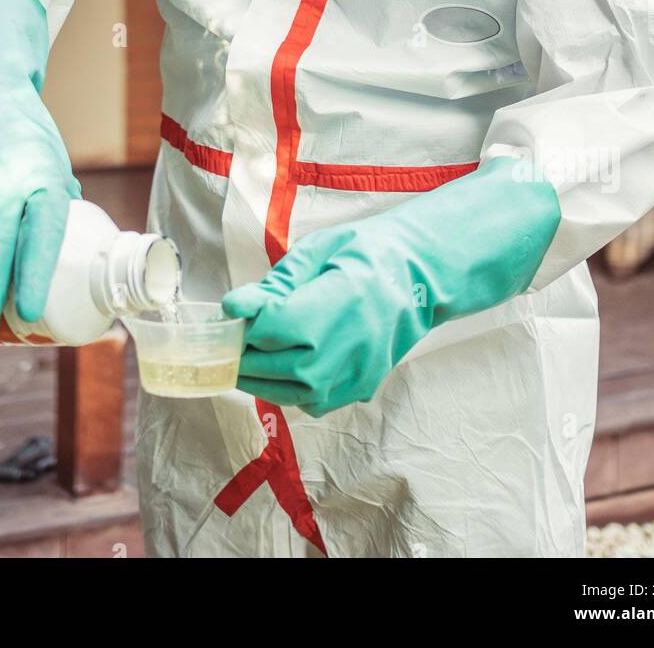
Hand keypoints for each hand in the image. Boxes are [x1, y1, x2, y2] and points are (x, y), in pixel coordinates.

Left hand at [223, 161, 559, 416]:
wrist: (420, 275)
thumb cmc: (368, 252)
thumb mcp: (320, 250)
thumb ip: (278, 283)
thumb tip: (236, 307)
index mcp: (335, 305)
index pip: (270, 329)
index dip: (243, 322)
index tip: (234, 310)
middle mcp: (346, 348)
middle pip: (274, 367)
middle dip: (244, 354)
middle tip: (232, 337)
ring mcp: (355, 374)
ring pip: (290, 393)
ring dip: (261, 378)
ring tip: (248, 356)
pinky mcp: (360, 387)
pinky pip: (312, 402)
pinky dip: (289, 390)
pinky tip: (282, 367)